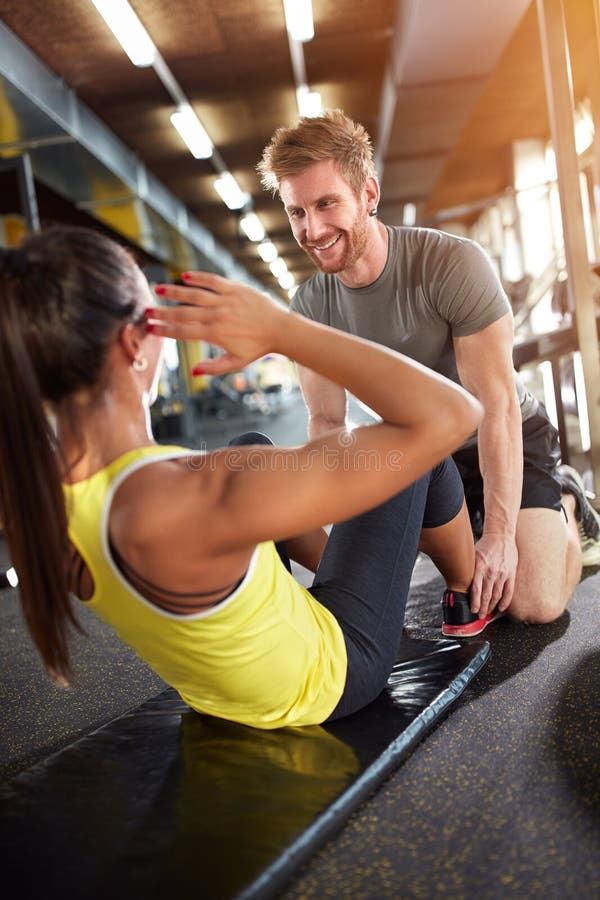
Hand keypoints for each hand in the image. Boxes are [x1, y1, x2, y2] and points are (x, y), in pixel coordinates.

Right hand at [147, 271, 287, 374]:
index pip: (183, 332)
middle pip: (183, 313)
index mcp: (215, 334)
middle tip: (146, 311)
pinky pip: (213, 281)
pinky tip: (184, 276)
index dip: (165, 331)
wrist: (279, 329)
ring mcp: (226, 300)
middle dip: (163, 312)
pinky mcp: (235, 288)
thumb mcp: (235, 363)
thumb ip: (213, 368)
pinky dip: (198, 277)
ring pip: (195, 294)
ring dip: (175, 292)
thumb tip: (192, 372)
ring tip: (159, 289)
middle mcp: (217, 315)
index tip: (151, 329)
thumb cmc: (257, 348)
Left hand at [470, 533, 517, 617]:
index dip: (474, 602)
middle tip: (479, 616)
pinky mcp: (511, 574)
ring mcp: (503, 574)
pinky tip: (501, 608)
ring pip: (497, 595)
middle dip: (482, 608)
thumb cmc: (485, 546)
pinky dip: (505, 602)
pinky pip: (509, 592)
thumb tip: (463, 583)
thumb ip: (470, 570)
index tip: (472, 610)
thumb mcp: (473, 556)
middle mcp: (491, 572)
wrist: (501, 535)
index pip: (476, 589)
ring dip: (492, 607)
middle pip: (486, 595)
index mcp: (480, 567)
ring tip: (488, 614)